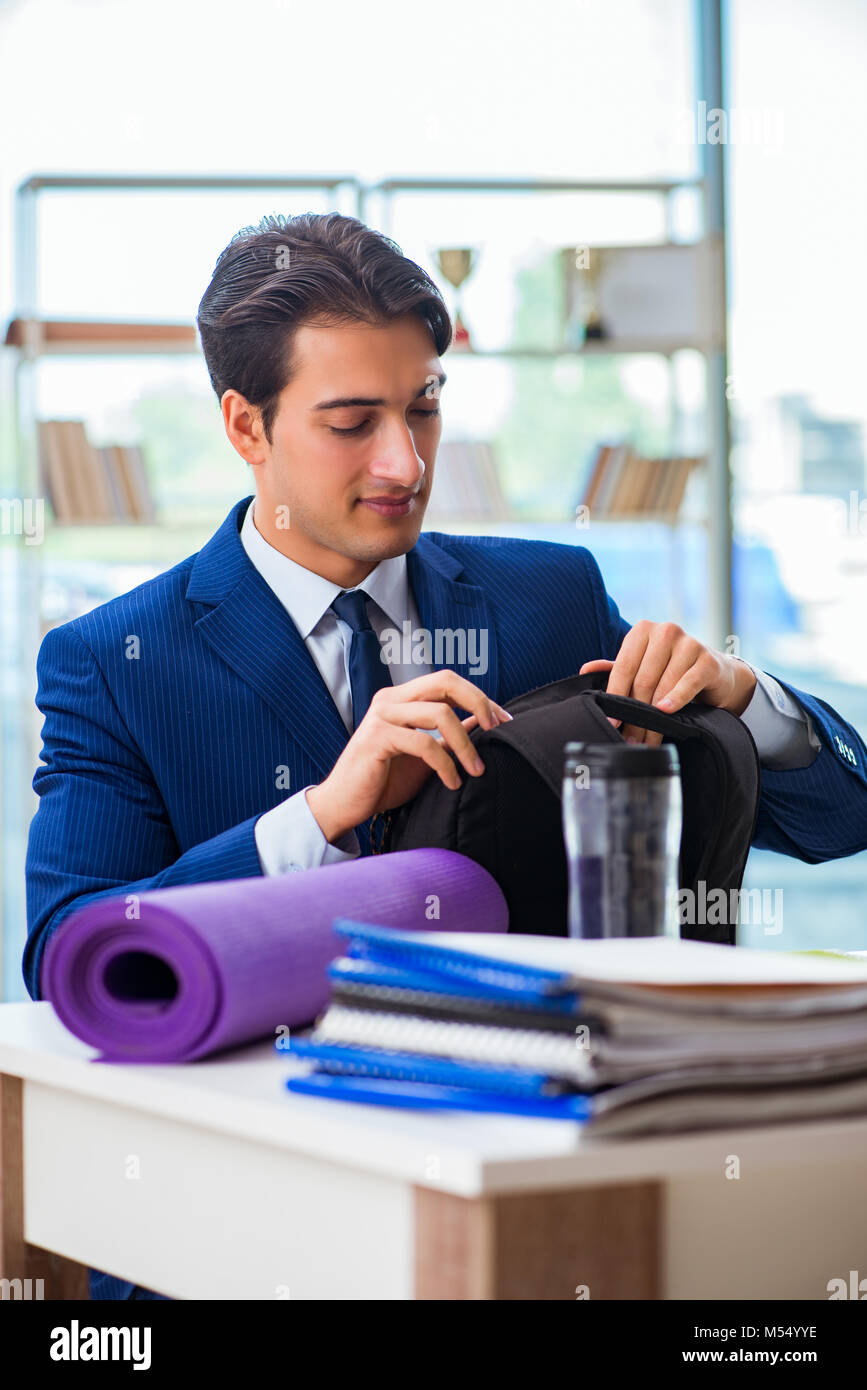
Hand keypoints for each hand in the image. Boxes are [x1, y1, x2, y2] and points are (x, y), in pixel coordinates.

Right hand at [305, 671, 511, 843]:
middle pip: (445, 681)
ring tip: (476, 770)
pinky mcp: (378, 738)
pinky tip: (452, 782)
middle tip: (498, 729)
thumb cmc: (384, 780)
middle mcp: (391, 699)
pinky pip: (424, 743)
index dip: (479, 696)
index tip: (503, 720)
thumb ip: (447, 735)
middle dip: (478, 701)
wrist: (346, 804)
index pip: (447, 681)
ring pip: (440, 714)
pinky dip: (445, 764)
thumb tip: (481, 719)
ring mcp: (382, 716)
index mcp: (402, 698)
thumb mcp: (425, 754)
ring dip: (466, 744)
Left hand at [579, 621, 756, 747]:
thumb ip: (615, 668)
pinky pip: (688, 683)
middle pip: (643, 679)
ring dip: (654, 716)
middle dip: (635, 713)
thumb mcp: (641, 666)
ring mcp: (689, 643)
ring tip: (647, 739)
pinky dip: (676, 699)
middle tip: (630, 738)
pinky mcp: (708, 660)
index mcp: (643, 630)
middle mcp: (665, 631)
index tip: (611, 721)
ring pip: (663, 685)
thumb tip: (585, 670)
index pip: (623, 667)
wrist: (713, 671)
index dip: (614, 696)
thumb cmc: (670, 669)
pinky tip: (666, 712)